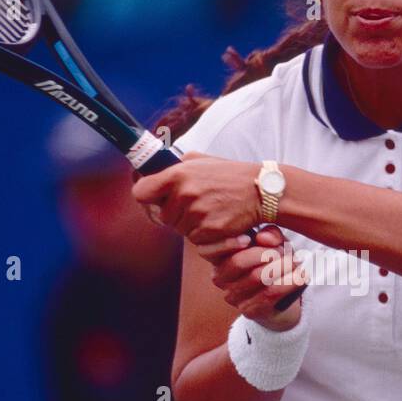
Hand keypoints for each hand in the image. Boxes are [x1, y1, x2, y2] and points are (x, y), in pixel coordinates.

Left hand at [133, 152, 260, 242]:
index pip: (141, 192)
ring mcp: (197, 214)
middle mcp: (184, 194)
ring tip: (209, 211)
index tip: (154, 199)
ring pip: (179, 230)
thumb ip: (176, 166)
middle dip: (175, 213)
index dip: (146, 197)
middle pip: (162, 216)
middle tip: (195, 204)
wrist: (260, 191)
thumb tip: (156, 172)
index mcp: (178, 174)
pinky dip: (204, 235)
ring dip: (190, 225)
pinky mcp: (209, 231)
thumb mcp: (201, 160)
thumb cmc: (230, 175)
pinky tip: (217, 221)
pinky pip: (195, 241)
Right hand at [201, 224, 307, 329]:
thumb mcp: (273, 243)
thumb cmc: (272, 263)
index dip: (226, 243)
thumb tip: (263, 238)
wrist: (282, 298)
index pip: (207, 250)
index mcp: (219, 257)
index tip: (248, 239)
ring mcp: (233, 297)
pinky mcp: (249, 311)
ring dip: (282, 266)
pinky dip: (290, 281)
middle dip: (266, 253)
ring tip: (295, 262)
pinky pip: (271, 293)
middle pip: (238, 262)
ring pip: (258, 277)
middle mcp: (220, 278)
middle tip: (283, 252)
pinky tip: (300, 276)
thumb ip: (270, 235)